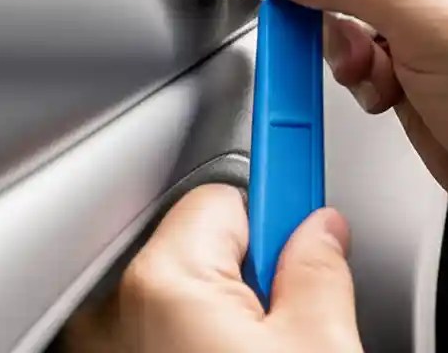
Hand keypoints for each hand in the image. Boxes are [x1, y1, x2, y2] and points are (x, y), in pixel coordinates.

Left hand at [62, 185, 361, 352]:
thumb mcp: (319, 345)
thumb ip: (319, 269)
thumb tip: (322, 229)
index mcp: (170, 281)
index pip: (231, 192)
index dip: (279, 187)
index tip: (291, 118)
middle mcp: (130, 310)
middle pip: (213, 239)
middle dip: (259, 263)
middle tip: (298, 312)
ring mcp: (126, 343)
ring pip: (199, 287)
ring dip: (237, 304)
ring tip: (274, 348)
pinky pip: (181, 324)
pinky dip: (215, 331)